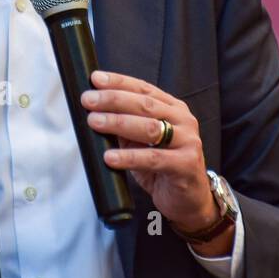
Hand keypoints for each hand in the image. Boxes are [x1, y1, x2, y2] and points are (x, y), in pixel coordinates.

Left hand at [80, 70, 225, 248]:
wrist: (190, 198)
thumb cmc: (163, 167)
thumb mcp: (143, 142)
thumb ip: (126, 127)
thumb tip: (95, 112)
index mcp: (173, 109)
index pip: (144, 89)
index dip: (119, 82)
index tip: (95, 79)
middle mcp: (183, 121)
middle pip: (145, 105)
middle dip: (113, 100)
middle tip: (89, 100)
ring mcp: (187, 141)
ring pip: (149, 128)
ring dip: (118, 123)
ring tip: (94, 122)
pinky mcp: (185, 164)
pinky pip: (153, 158)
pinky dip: (129, 157)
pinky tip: (110, 157)